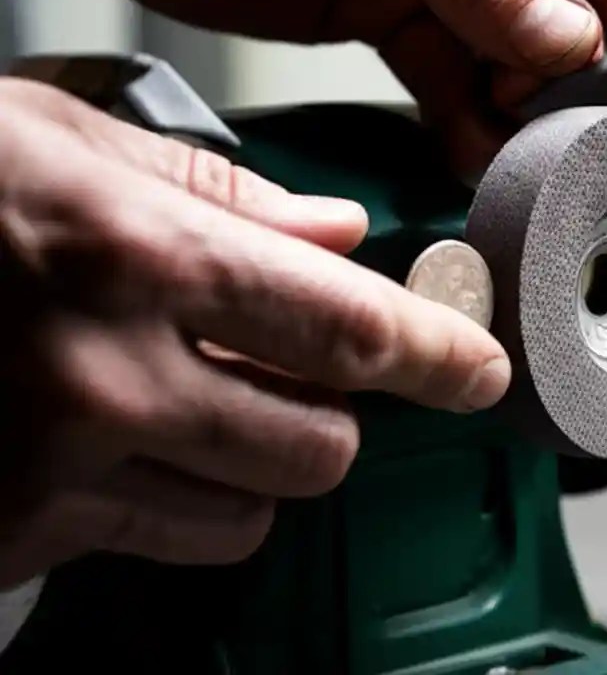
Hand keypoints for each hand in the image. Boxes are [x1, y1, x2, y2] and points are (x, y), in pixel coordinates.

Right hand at [0, 78, 510, 588]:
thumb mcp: (53, 138)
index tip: (479, 370)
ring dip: (253, 468)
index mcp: (130, 256)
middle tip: (296, 374)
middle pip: (321, 449)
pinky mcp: (9, 539)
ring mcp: (49, 473)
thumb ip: (213, 192)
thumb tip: (334, 233)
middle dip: (330, 415)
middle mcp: (100, 378)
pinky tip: (118, 443)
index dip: (441, 357)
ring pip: (249, 515)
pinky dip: (168, 504)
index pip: (351, 330)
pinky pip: (154, 547)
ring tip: (193, 406)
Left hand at [85, 0, 606, 172]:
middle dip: (579, 84)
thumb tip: (566, 37)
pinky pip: (445, 75)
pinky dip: (463, 120)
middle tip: (587, 142)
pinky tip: (475, 154)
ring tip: (528, 165)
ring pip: (505, 57)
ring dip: (520, 116)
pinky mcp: (380, 11)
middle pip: (563, 12)